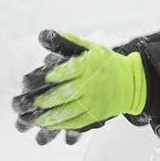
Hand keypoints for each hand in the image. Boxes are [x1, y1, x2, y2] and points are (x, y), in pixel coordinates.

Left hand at [13, 30, 145, 132]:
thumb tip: (42, 35)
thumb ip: (65, 42)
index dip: (45, 77)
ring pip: (69, 112)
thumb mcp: (89, 47)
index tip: (27, 82)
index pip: (64, 71)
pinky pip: (76, 122)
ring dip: (49, 117)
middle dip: (44, 100)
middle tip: (27, 103)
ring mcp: (94, 102)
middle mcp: (91, 85)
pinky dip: (61, 125)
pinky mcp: (96, 115)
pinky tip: (48, 125)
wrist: (131, 82)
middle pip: (64, 94)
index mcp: (88, 66)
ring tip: (33, 119)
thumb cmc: (106, 63)